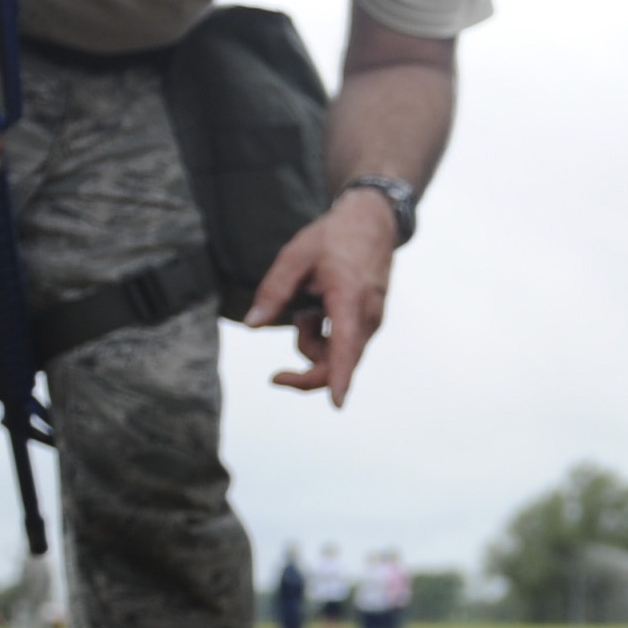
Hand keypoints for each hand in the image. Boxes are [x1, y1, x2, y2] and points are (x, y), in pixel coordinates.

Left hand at [249, 185, 402, 406]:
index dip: (339, 377)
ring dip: (314, 345)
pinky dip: (326, 338)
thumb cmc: (333, 237)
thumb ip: (273, 291)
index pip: (345, 345)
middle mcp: (367, 315)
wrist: (372, 223)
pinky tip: (319, 311)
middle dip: (307, 369)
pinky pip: (346, 345)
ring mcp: (373, 321)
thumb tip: (253, 325)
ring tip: (305, 312)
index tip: (337, 404)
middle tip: (275, 375)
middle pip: (340, 363)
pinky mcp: (371, 322)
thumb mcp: (294, 256)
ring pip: (341, 356)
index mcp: (349, 297)